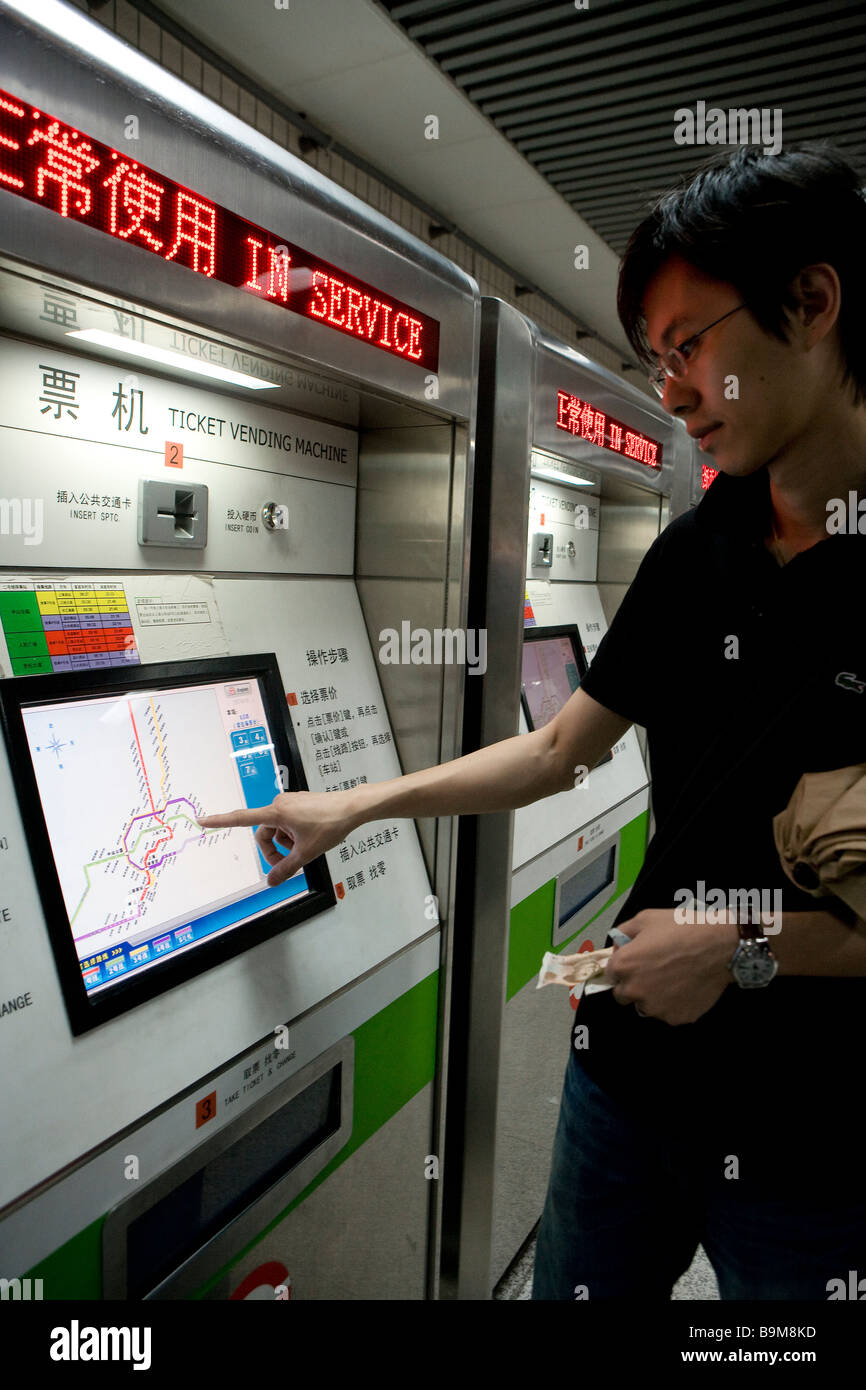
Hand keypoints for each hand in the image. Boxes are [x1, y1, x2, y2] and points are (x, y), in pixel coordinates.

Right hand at [197, 790, 358, 886]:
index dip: (220, 821)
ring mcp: (289, 802)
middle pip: (264, 833)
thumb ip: (286, 869)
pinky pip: (287, 822)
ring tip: (306, 847)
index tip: (202, 820)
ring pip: (277, 829)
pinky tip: (310, 837)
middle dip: (274, 850)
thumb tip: (270, 882)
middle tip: (290, 863)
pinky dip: (293, 834)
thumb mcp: (306, 853)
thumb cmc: (329, 826)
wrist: (352, 808)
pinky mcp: (298, 803)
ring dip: (286, 842)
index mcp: (276, 812)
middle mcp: (279, 803)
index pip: (242, 818)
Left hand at [606, 909, 738, 1024]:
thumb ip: (623, 933)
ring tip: (673, 979)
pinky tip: (686, 987)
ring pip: (646, 1006)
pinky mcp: (676, 1018)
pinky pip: (668, 1013)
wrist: (720, 946)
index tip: (637, 961)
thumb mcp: (645, 918)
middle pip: (624, 995)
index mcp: (623, 966)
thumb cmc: (681, 928)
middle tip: (653, 972)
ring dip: (652, 997)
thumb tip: (618, 947)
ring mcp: (656, 1008)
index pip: (610, 975)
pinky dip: (674, 1004)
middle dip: (633, 985)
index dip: (623, 967)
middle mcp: (634, 991)